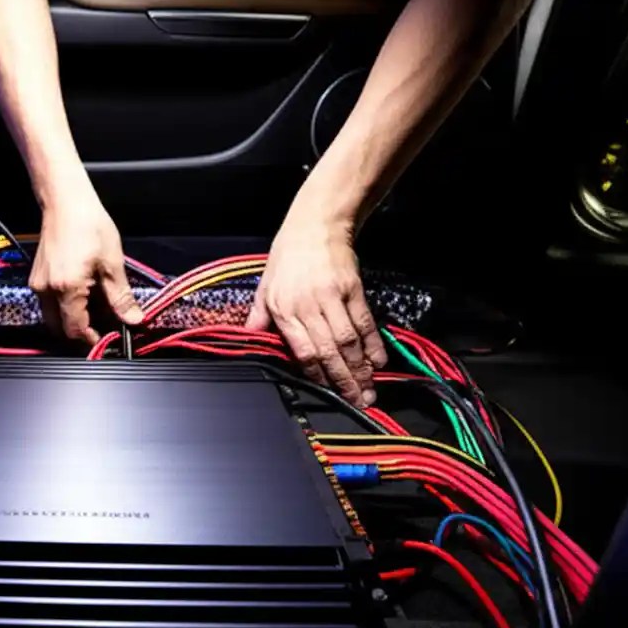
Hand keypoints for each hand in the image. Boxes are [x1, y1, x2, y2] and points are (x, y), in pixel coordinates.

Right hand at [30, 182, 141, 343]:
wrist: (66, 201)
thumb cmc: (88, 224)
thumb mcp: (112, 263)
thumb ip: (121, 297)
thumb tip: (133, 318)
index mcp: (66, 289)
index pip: (75, 330)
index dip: (92, 339)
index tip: (107, 338)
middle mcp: (47, 290)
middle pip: (60, 328)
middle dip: (81, 331)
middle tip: (103, 324)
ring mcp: (39, 284)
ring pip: (53, 316)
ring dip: (72, 318)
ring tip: (95, 306)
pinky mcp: (37, 276)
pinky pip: (49, 302)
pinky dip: (64, 305)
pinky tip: (82, 293)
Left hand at [246, 214, 386, 407]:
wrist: (315, 225)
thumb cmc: (287, 256)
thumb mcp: (266, 286)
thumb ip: (259, 317)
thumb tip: (249, 340)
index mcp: (284, 309)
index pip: (302, 351)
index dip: (318, 376)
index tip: (329, 394)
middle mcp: (308, 305)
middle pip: (328, 351)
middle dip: (344, 381)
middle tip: (357, 402)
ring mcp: (332, 297)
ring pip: (348, 341)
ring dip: (360, 368)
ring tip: (369, 389)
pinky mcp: (353, 289)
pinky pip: (365, 322)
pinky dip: (373, 344)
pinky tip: (378, 361)